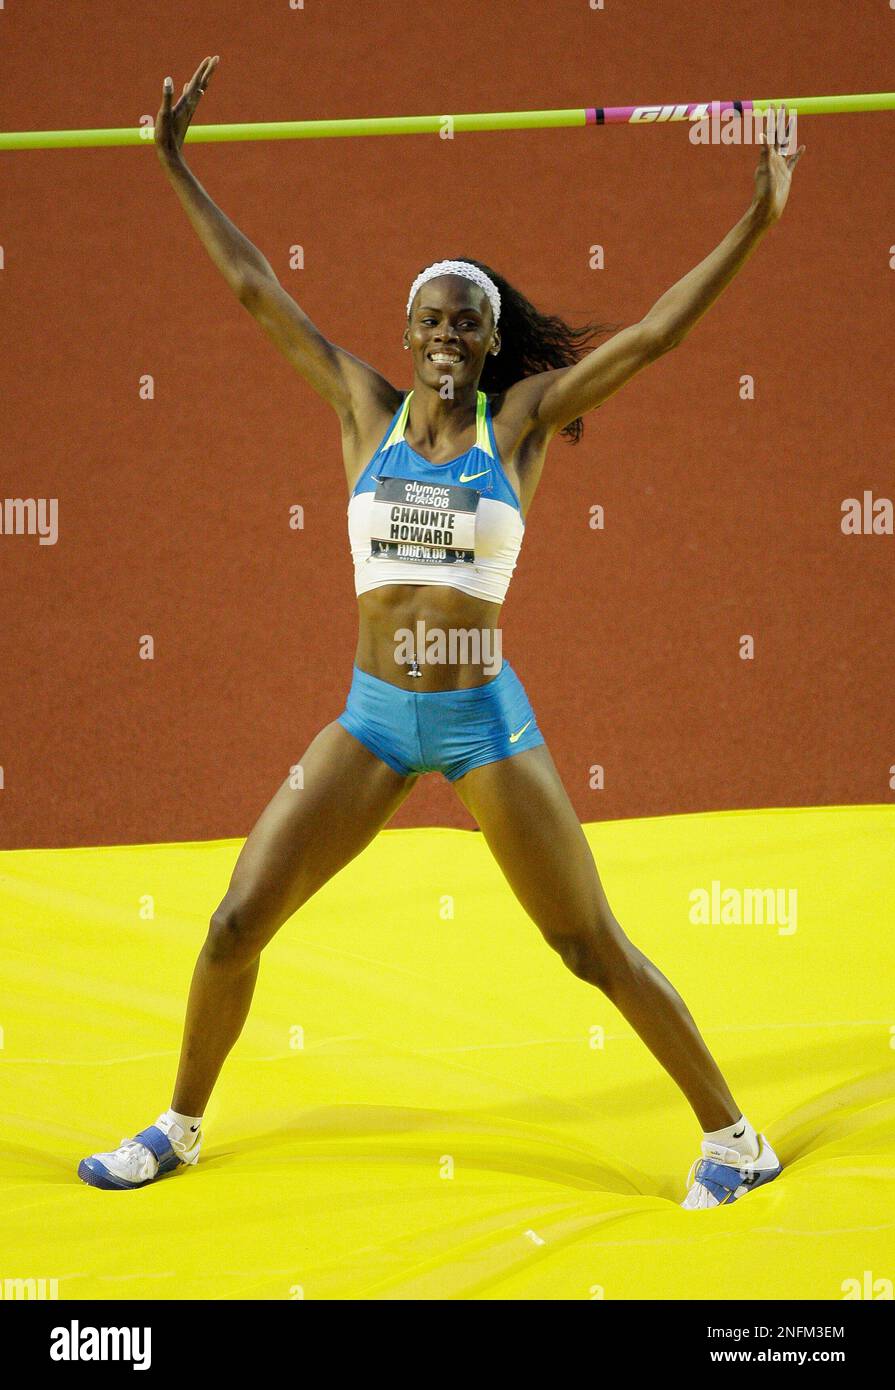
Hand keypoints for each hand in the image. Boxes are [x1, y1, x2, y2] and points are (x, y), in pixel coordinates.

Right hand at [155, 55, 219, 164]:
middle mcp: (190, 105)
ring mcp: (187, 110)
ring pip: (197, 90)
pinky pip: (189, 98)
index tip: (212, 58)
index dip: (204, 69)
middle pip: (201, 84)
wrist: (170, 154)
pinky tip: (189, 87)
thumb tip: (168, 79)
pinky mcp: (183, 114)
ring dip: (202, 78)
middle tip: (216, 58)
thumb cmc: (166, 135)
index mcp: (187, 103)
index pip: (197, 82)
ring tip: (206, 69)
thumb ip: (166, 97)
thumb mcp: (164, 114)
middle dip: (208, 70)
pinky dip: (190, 89)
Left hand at [752, 104, 804, 224]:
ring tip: (792, 119)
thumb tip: (762, 135)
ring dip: (789, 131)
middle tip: (783, 104)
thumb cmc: (764, 191)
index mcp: (767, 155)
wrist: (768, 208)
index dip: (772, 119)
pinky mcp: (787, 175)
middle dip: (780, 119)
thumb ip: (765, 152)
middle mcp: (773, 158)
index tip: (772, 105)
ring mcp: (780, 165)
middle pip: (779, 134)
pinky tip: (802, 147)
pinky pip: (793, 161)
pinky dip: (798, 154)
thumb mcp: (765, 170)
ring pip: (786, 144)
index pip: (771, 132)